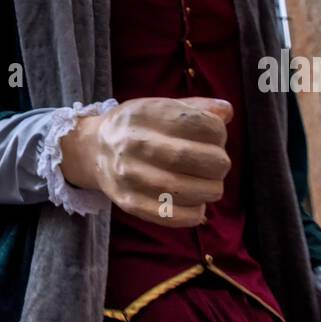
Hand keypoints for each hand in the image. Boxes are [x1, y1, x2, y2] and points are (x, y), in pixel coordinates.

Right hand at [59, 95, 232, 227]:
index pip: (199, 124)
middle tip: (217, 163)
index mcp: (145, 114)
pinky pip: (174, 216)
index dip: (218, 132)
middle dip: (219, 163)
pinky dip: (195, 212)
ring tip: (209, 183)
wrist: (94, 149)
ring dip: (211, 189)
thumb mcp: (160, 106)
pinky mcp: (130, 204)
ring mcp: (131, 176)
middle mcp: (135, 143)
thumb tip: (226, 111)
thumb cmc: (137, 126)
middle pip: (196, 158)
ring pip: (189, 190)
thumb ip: (196, 107)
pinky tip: (196, 203)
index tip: (217, 136)